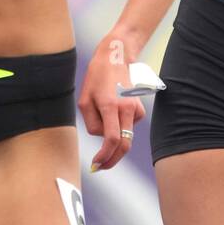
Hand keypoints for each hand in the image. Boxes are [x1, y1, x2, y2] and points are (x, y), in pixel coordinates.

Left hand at [78, 37, 146, 171]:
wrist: (117, 57)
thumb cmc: (96, 78)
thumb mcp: (84, 100)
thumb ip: (91, 123)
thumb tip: (103, 139)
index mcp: (109, 104)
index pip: (111, 138)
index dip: (105, 156)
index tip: (96, 165)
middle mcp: (126, 107)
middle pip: (124, 144)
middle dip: (112, 160)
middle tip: (101, 167)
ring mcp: (135, 108)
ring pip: (124, 136)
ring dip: (113, 135)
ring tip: (103, 113)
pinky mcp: (139, 109)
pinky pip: (126, 126)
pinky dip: (119, 124)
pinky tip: (115, 108)